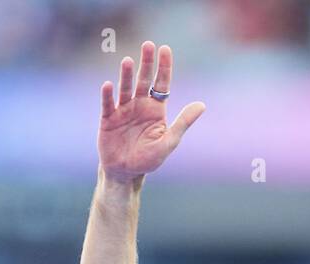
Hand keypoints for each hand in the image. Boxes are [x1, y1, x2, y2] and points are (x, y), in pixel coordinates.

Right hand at [98, 41, 205, 183]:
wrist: (125, 173)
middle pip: (144, 80)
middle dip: (146, 63)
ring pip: (125, 89)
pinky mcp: (108, 119)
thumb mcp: (168, 142)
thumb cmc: (148, 158)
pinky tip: (108, 85)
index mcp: (156, 109)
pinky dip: (108, 95)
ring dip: (126, 75)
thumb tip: (202, 105)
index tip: (165, 49)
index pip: (161, 84)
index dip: (164, 67)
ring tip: (128, 61)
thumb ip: (183, 123)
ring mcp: (123, 110)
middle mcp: (139, 105)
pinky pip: (107, 105)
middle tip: (148, 45)